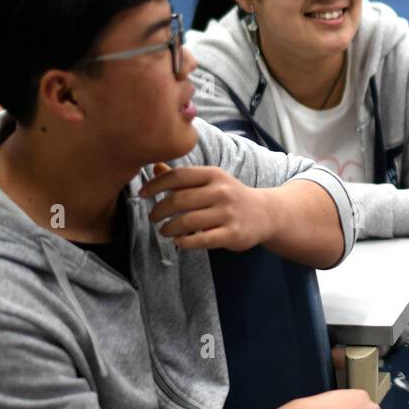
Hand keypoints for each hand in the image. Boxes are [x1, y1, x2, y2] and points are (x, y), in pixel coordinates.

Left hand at [140, 162, 271, 251]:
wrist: (266, 214)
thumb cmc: (230, 196)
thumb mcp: (211, 181)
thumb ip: (183, 177)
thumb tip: (154, 166)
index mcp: (214, 174)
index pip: (178, 176)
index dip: (155, 185)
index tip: (142, 194)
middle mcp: (222, 191)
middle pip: (178, 200)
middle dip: (159, 211)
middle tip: (153, 217)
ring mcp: (228, 213)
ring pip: (187, 221)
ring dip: (168, 228)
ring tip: (165, 231)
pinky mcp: (232, 234)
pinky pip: (201, 240)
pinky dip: (184, 242)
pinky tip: (178, 242)